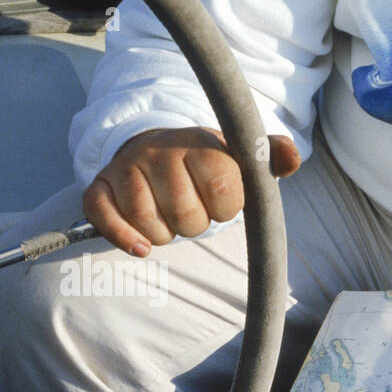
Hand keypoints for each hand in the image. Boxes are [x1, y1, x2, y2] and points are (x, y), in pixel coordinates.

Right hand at [82, 127, 300, 256]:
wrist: (154, 149)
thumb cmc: (205, 163)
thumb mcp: (239, 155)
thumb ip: (268, 156)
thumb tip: (292, 158)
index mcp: (200, 142)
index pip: (223, 187)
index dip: (226, 208)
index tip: (221, 202)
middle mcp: (161, 150)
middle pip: (185, 214)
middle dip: (193, 225)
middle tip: (191, 212)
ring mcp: (127, 167)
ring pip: (147, 220)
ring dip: (162, 234)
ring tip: (168, 220)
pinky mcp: (100, 186)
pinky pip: (104, 215)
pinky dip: (122, 237)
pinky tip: (140, 248)